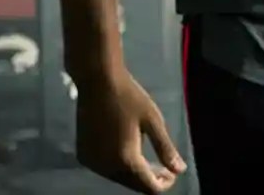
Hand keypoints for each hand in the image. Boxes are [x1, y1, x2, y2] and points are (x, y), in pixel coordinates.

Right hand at [74, 68, 187, 192]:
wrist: (97, 81)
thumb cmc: (128, 97)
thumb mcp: (153, 121)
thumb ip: (165, 149)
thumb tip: (180, 170)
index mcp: (126, 160)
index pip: (149, 187)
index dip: (164, 183)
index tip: (173, 171)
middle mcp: (107, 167)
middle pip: (133, 185)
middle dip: (150, 179)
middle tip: (164, 167)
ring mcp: (93, 162)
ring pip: (118, 178)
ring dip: (134, 174)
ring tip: (148, 160)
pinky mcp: (84, 154)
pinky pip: (105, 169)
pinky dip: (118, 166)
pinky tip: (127, 153)